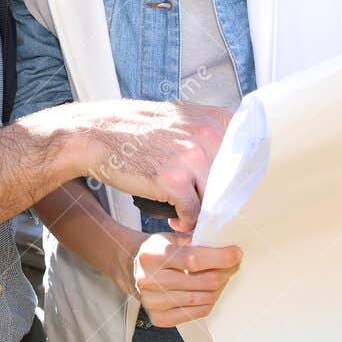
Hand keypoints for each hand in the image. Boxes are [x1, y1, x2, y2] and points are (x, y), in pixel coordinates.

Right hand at [66, 100, 231, 231]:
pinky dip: (186, 222)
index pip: (246, 159)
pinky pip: (193, 213)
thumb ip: (208, 135)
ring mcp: (192, 158)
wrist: (95, 135)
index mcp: (215, 119)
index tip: (229, 193)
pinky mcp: (174, 181)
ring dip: (203, 214)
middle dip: (221, 201)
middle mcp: (209, 135)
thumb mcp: (179, 119)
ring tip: (189, 215)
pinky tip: (175, 219)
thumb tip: (233, 164)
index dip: (238, 181)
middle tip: (209, 211)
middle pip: (232, 183)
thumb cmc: (135, 130)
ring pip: (215, 201)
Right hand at [123, 232, 243, 327]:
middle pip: (204, 281)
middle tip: (234, 264)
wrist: (130, 267)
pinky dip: (210, 302)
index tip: (237, 253)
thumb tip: (227, 246)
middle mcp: (150, 280)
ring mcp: (153, 302)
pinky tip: (211, 291)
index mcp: (152, 256)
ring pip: (204, 299)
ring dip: (220, 287)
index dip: (221, 257)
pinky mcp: (159, 318)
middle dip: (226, 272)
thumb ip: (195, 240)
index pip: (194, 259)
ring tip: (223, 277)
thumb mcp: (170, 237)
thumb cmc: (155, 250)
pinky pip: (197, 313)